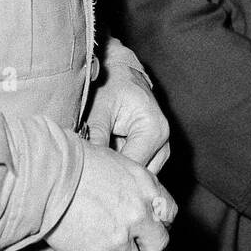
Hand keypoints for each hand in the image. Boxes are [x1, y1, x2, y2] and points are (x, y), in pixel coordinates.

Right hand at [45, 142, 177, 250]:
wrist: (46, 175)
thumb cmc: (73, 161)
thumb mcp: (114, 161)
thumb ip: (131, 185)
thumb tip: (134, 200)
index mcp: (145, 186)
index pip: (169, 213)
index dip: (158, 221)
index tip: (147, 225)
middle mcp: (138, 214)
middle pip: (157, 244)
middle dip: (145, 246)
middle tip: (128, 243)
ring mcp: (119, 238)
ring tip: (99, 244)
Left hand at [84, 48, 170, 174]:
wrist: (123, 73)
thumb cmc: (112, 86)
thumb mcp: (100, 108)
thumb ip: (97, 137)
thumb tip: (87, 165)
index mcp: (154, 130)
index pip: (132, 168)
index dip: (110, 174)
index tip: (90, 177)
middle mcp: (164, 144)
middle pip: (137, 176)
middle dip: (114, 177)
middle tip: (91, 174)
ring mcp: (162, 151)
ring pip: (138, 177)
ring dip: (118, 173)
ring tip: (99, 164)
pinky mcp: (155, 155)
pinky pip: (138, 171)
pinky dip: (122, 169)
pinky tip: (107, 161)